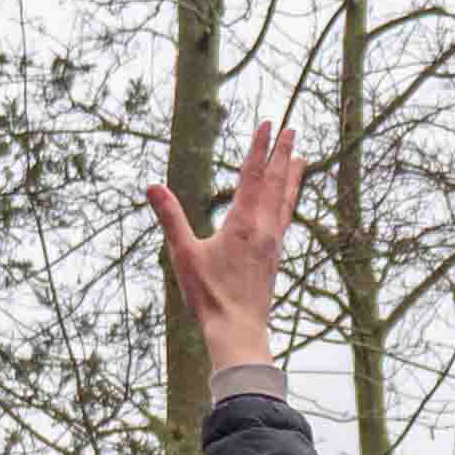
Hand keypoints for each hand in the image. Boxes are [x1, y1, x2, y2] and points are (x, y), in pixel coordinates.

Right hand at [147, 118, 301, 367]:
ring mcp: (273, 243)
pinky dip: (288, 201)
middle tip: (292, 129)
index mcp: (243, 223)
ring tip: (303, 158)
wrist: (238, 331)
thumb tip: (152, 187)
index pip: (253, 175)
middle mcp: (264, 228)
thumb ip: (170, 218)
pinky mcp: (275, 257)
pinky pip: (285, 219)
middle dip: (283, 154)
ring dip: (293, 176)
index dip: (259, 147)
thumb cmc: (210, 296)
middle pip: (276, 182)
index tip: (268, 124)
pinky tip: (287, 202)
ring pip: (286, 200)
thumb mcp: (184, 255)